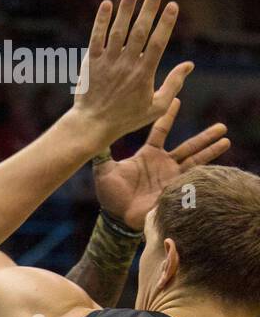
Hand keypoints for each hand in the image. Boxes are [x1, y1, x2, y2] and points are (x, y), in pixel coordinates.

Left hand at [75, 0, 192, 146]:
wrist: (92, 126)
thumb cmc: (125, 118)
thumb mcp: (155, 108)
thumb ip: (173, 85)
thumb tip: (189, 64)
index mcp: (143, 74)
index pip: (158, 43)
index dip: (166, 23)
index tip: (173, 5)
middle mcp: (126, 65)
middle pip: (140, 32)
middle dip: (149, 9)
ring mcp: (108, 63)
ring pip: (118, 31)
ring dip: (125, 10)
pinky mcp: (92, 63)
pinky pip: (96, 38)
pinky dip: (101, 22)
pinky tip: (107, 5)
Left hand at [94, 99, 229, 229]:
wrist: (117, 218)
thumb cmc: (110, 195)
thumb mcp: (104, 171)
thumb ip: (101, 153)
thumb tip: (90, 134)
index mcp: (148, 154)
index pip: (161, 130)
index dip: (169, 115)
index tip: (178, 98)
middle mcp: (163, 164)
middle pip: (189, 145)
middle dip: (205, 136)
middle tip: (222, 125)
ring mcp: (170, 177)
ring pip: (195, 161)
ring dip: (210, 151)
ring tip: (226, 139)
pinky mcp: (173, 191)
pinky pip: (191, 179)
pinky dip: (203, 172)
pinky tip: (216, 165)